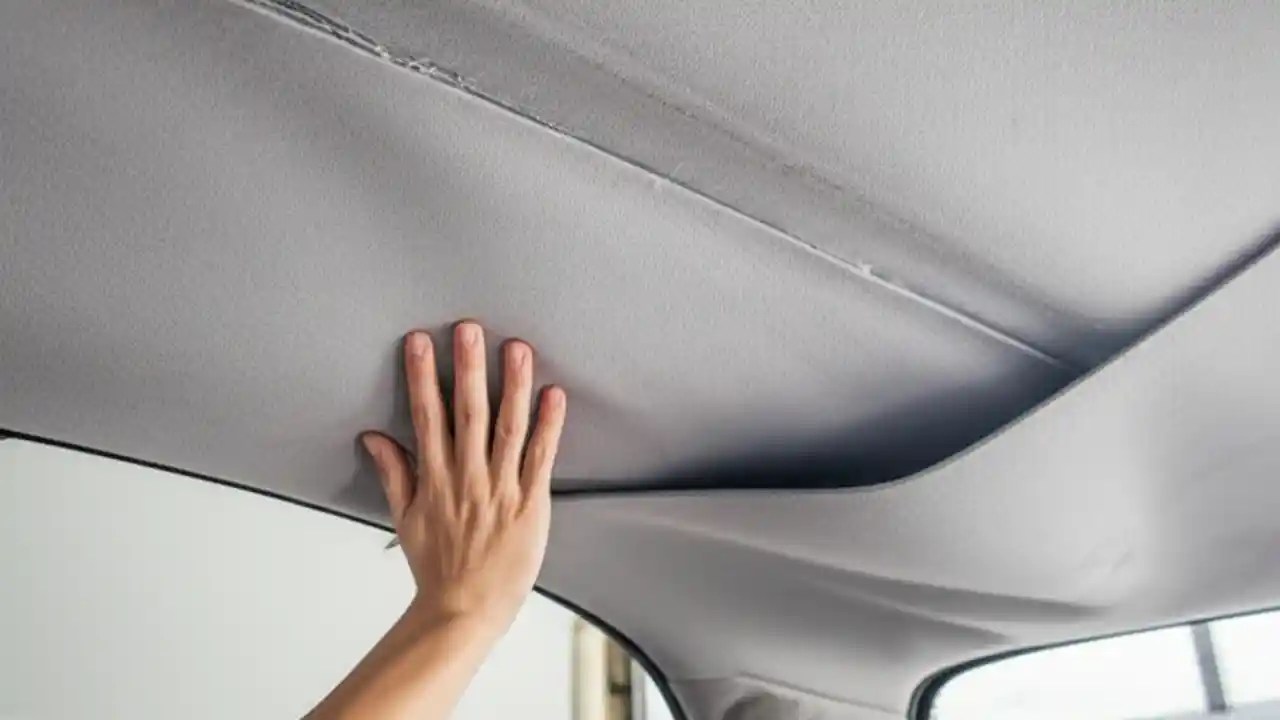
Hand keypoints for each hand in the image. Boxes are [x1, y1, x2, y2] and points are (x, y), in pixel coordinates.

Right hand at [361, 321, 566, 632]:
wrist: (466, 610)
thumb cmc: (438, 566)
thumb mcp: (406, 519)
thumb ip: (394, 473)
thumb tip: (373, 437)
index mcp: (435, 479)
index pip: (427, 418)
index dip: (423, 377)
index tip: (419, 342)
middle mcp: (467, 479)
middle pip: (467, 414)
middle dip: (467, 368)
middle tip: (468, 329)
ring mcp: (501, 490)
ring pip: (507, 428)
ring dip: (512, 386)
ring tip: (516, 348)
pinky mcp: (531, 504)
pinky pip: (540, 458)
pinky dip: (548, 426)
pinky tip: (554, 395)